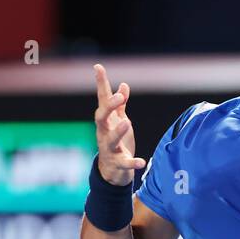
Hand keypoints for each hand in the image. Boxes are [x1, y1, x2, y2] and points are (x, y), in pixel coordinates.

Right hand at [93, 64, 145, 186]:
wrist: (111, 171)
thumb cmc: (115, 142)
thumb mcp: (118, 121)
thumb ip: (120, 106)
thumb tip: (123, 85)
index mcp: (106, 121)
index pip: (102, 99)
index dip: (100, 83)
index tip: (98, 67)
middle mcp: (104, 133)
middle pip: (101, 117)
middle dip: (109, 107)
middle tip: (118, 97)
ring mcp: (109, 148)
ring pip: (111, 139)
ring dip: (118, 131)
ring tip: (127, 123)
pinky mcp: (117, 163)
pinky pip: (124, 163)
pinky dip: (132, 162)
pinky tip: (141, 162)